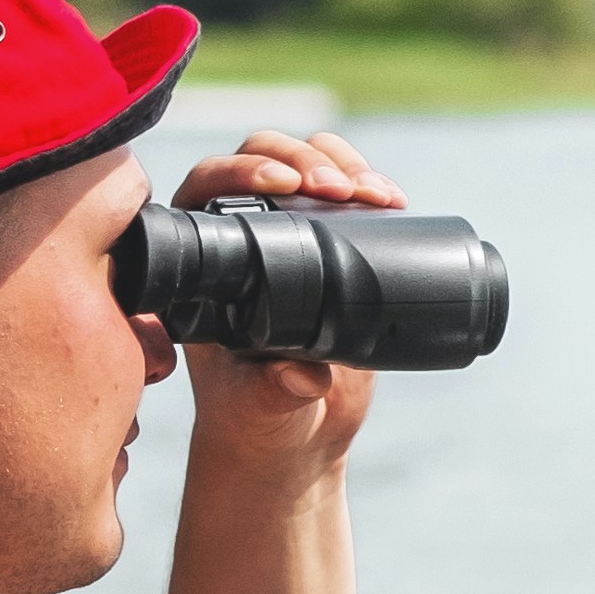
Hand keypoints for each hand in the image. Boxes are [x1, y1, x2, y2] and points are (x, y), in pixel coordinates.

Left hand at [166, 128, 402, 490]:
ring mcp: (287, 234)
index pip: (206, 187)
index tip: (284, 186)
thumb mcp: (262, 407)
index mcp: (201, 263)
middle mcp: (238, 236)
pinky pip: (347, 193)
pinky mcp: (333, 245)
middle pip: (261, 158)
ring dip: (342, 163)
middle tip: (339, 189)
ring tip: (378, 195)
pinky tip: (393, 198)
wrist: (294, 435)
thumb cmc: (256, 420)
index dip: (241, 172)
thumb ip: (275, 392)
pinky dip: (370, 184)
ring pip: (307, 165)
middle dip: (303, 159)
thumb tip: (303, 375)